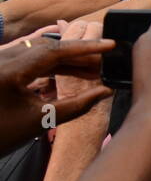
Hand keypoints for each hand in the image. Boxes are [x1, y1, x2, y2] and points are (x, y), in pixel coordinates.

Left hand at [0, 33, 112, 155]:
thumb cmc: (2, 135)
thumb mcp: (42, 120)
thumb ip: (77, 105)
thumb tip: (105, 92)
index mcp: (10, 71)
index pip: (54, 50)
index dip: (85, 48)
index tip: (109, 45)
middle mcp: (1, 60)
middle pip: (47, 47)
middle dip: (77, 54)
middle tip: (103, 62)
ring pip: (38, 52)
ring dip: (65, 60)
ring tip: (91, 70)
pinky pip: (27, 59)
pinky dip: (49, 65)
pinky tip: (68, 73)